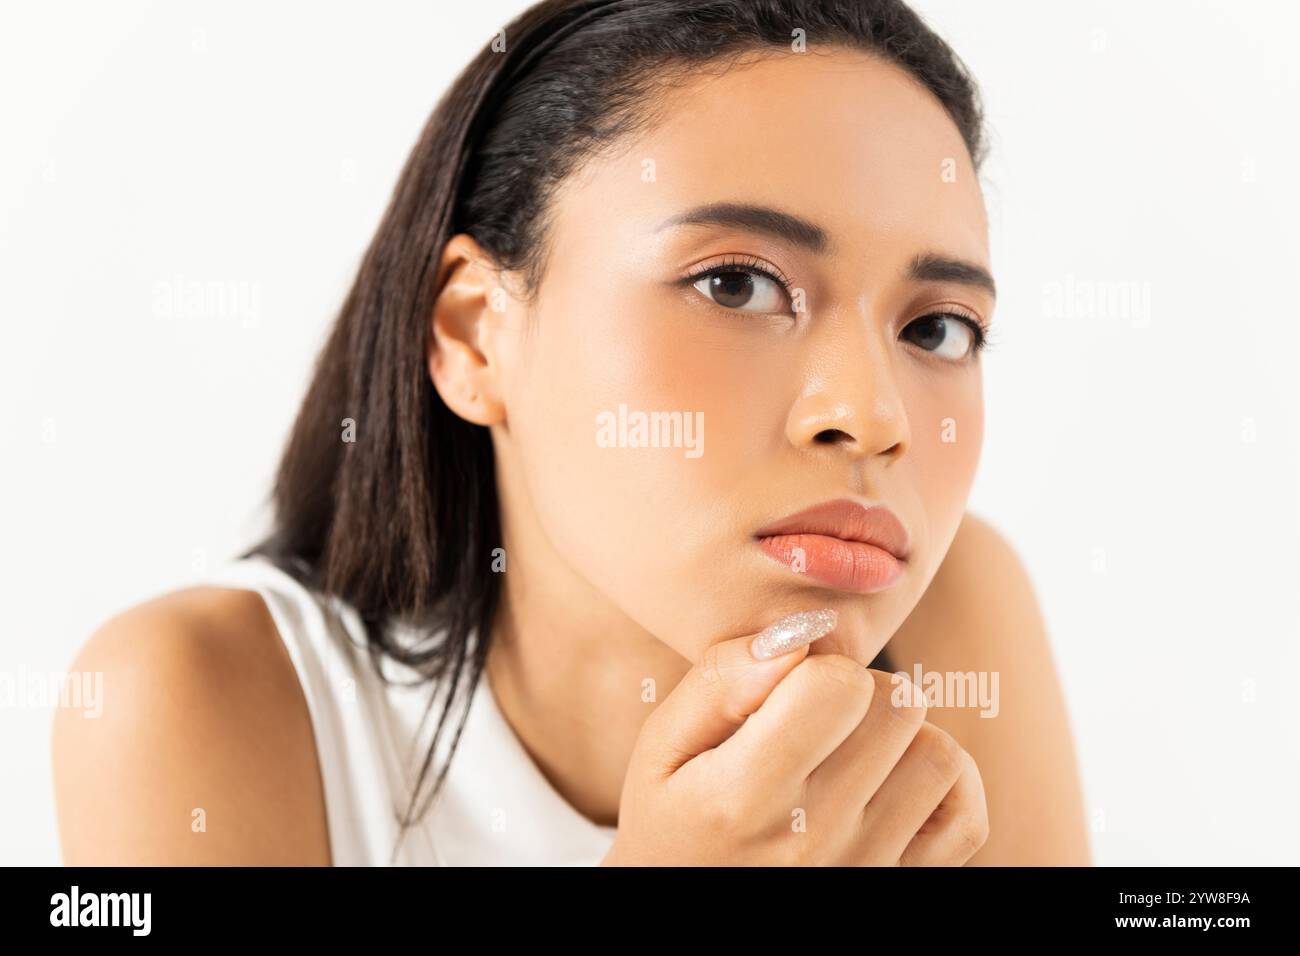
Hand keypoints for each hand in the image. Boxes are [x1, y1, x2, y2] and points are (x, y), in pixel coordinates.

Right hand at [600, 609, 988, 864]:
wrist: (687, 921)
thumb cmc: (673, 821)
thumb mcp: (661, 749)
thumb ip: (719, 681)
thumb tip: (799, 635)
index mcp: (745, 797)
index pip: (839, 684)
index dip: (815, 668)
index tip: (783, 691)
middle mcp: (816, 839)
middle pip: (899, 705)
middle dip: (860, 691)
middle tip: (815, 717)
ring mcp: (867, 870)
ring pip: (938, 752)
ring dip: (900, 735)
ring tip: (849, 749)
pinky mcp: (902, 889)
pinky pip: (966, 814)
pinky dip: (942, 784)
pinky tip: (892, 780)